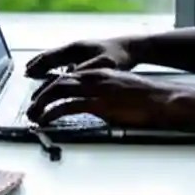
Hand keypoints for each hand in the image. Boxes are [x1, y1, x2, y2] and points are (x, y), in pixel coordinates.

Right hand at [24, 37, 138, 77]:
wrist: (132, 48)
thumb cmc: (118, 56)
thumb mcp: (102, 64)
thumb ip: (84, 71)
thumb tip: (67, 78)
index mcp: (74, 48)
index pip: (49, 58)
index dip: (36, 67)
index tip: (26, 75)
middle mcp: (73, 47)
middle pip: (49, 56)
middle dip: (36, 66)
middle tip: (24, 75)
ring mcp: (78, 51)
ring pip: (55, 58)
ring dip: (43, 66)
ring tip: (32, 74)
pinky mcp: (84, 56)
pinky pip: (63, 61)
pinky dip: (54, 68)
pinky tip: (53, 75)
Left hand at [26, 68, 181, 128]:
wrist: (161, 100)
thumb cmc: (148, 99)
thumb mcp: (124, 91)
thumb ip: (108, 95)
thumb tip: (100, 106)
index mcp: (101, 73)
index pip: (70, 75)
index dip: (54, 85)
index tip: (44, 94)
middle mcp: (95, 77)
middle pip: (60, 81)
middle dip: (42, 93)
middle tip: (32, 106)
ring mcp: (95, 90)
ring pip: (58, 91)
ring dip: (42, 103)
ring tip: (33, 114)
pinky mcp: (98, 104)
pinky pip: (66, 107)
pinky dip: (51, 113)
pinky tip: (45, 121)